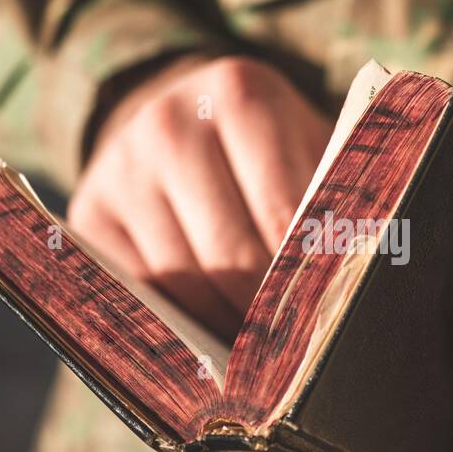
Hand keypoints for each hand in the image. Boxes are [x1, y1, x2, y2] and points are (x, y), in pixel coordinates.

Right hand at [68, 55, 331, 338]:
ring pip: (185, 283)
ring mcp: (121, 168)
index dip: (309, 279)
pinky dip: (182, 326)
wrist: (175, 114)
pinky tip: (215, 335)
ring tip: (265, 357)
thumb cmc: (266, 145)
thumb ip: (336, 195)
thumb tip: (363, 275)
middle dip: (271, 315)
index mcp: (241, 94)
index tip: (333, 322)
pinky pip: (142, 293)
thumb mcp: (308, 145)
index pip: (283, 214)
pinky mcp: (90, 213)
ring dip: (229, 327)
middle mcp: (170, 123)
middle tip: (301, 355)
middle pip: (232, 256)